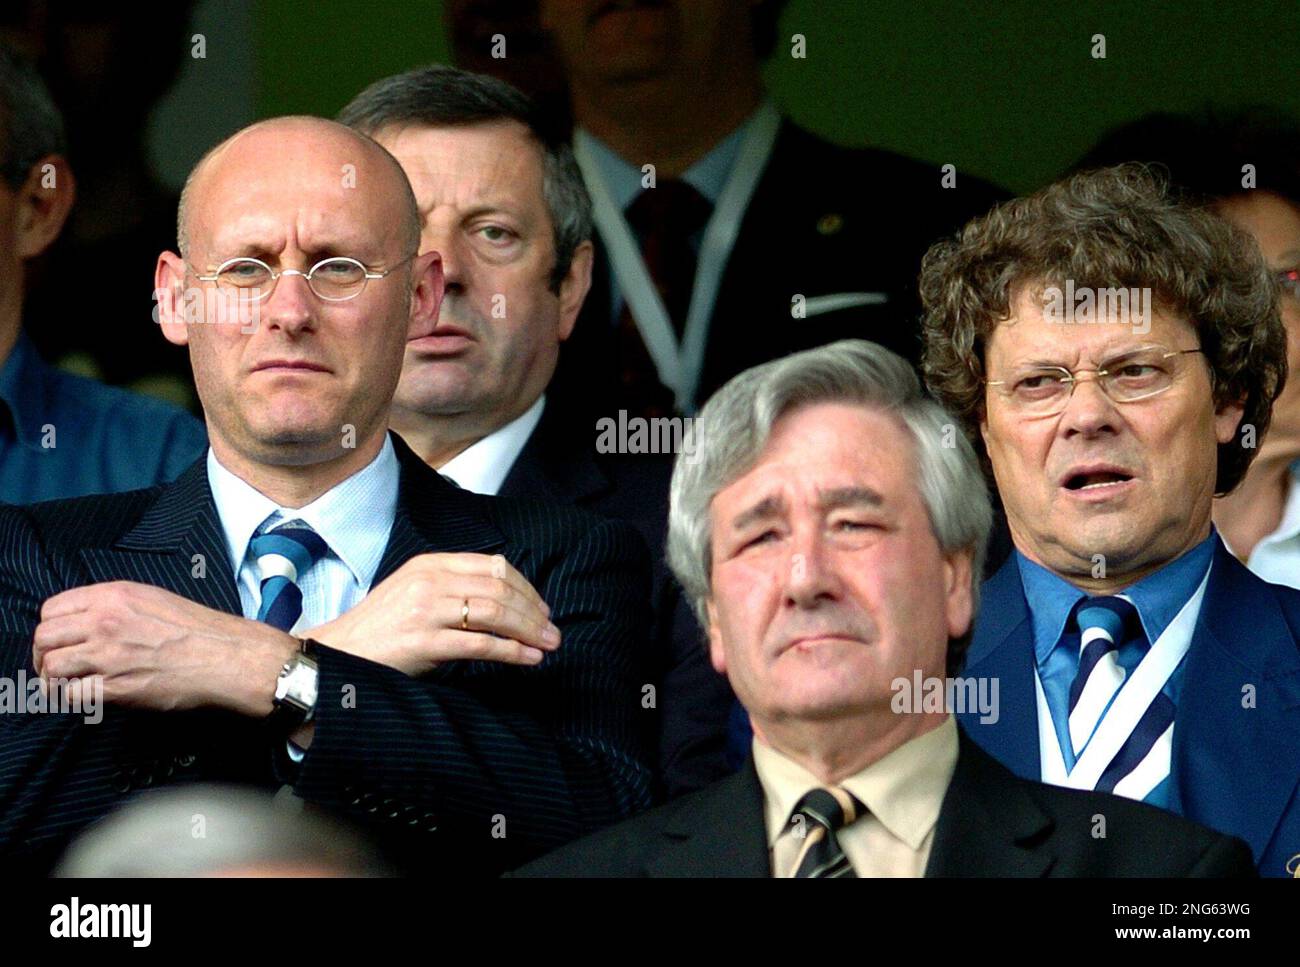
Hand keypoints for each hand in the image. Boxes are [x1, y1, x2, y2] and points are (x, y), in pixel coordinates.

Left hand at [34, 581, 298, 716]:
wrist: (227, 655)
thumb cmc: (198, 628)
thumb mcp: (153, 599)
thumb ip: (115, 605)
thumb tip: (87, 622)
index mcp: (114, 596)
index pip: (52, 609)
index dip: (50, 628)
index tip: (59, 641)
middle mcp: (105, 621)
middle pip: (44, 638)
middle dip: (43, 656)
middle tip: (55, 668)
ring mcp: (109, 655)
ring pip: (51, 667)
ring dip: (52, 680)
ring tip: (65, 686)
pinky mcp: (117, 687)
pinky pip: (73, 694)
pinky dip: (73, 699)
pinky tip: (87, 697)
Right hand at [306, 552, 559, 675]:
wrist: (339, 653)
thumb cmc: (382, 628)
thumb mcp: (416, 592)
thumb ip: (454, 587)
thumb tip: (507, 600)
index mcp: (432, 564)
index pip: (494, 566)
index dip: (526, 588)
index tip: (541, 609)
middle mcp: (430, 581)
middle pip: (500, 588)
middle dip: (534, 611)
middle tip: (552, 631)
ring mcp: (427, 609)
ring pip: (495, 613)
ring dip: (529, 631)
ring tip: (548, 645)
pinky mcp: (424, 641)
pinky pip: (481, 643)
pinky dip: (512, 651)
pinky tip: (528, 659)